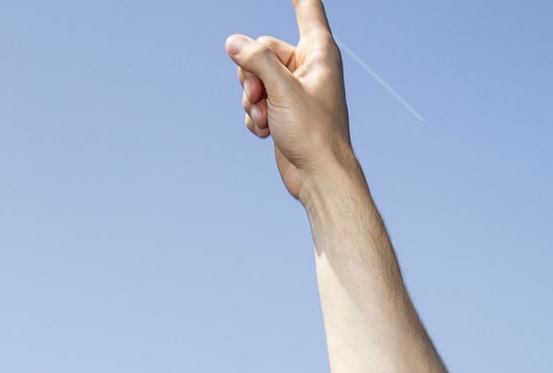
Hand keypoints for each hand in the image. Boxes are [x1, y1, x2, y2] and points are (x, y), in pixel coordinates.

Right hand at [224, 0, 351, 201]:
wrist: (318, 177)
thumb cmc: (313, 133)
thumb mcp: (281, 90)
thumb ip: (256, 61)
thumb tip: (233, 42)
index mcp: (319, 51)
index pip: (307, 7)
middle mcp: (307, 66)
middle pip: (262, 49)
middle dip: (252, 75)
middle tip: (260, 97)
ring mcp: (294, 88)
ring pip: (255, 76)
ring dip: (252, 99)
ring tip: (265, 118)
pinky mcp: (283, 109)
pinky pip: (256, 99)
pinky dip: (255, 115)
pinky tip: (266, 131)